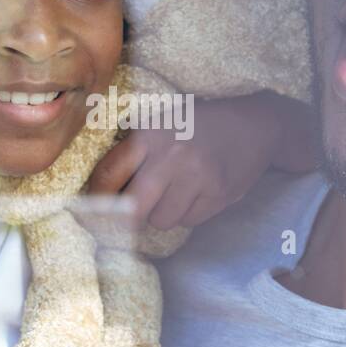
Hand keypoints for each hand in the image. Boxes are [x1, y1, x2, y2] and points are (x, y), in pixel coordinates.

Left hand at [85, 92, 312, 231]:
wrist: (255, 124)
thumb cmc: (199, 125)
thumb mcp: (162, 122)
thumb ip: (133, 149)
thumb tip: (98, 193)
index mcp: (150, 133)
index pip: (109, 175)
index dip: (95, 201)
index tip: (90, 215)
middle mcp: (171, 154)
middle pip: (131, 209)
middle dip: (125, 221)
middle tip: (123, 224)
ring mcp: (197, 176)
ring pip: (161, 220)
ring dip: (163, 214)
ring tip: (176, 194)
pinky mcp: (218, 193)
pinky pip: (189, 221)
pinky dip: (190, 213)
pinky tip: (199, 193)